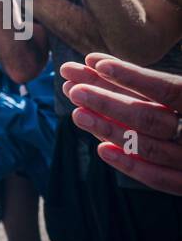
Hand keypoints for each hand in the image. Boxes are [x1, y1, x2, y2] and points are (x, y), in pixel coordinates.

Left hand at [61, 53, 181, 194]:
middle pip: (149, 117)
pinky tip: (101, 149)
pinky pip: (158, 178)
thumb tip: (105, 66)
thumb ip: (169, 87)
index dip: (131, 76)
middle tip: (72, 87)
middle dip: (106, 100)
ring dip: (108, 128)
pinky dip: (129, 164)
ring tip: (76, 112)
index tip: (94, 62)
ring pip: (147, 146)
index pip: (167, 88)